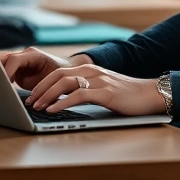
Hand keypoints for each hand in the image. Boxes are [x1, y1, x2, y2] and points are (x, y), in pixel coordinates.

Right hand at [0, 47, 92, 89]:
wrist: (66, 72)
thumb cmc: (62, 76)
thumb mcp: (53, 83)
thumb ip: (42, 89)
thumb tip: (33, 101)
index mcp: (33, 55)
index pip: (15, 59)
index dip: (7, 70)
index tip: (2, 83)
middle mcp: (24, 55)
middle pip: (2, 57)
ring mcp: (18, 61)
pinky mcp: (15, 69)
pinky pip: (2, 70)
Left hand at [26, 64, 165, 116]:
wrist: (149, 94)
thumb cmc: (126, 94)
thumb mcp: (102, 87)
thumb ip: (85, 89)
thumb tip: (63, 99)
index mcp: (89, 69)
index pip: (59, 72)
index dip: (42, 83)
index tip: (32, 95)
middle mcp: (92, 71)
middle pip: (57, 75)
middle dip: (40, 89)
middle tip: (30, 102)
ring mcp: (98, 80)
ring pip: (65, 83)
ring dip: (47, 95)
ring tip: (37, 107)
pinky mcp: (105, 92)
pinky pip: (78, 96)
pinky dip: (62, 103)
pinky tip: (53, 110)